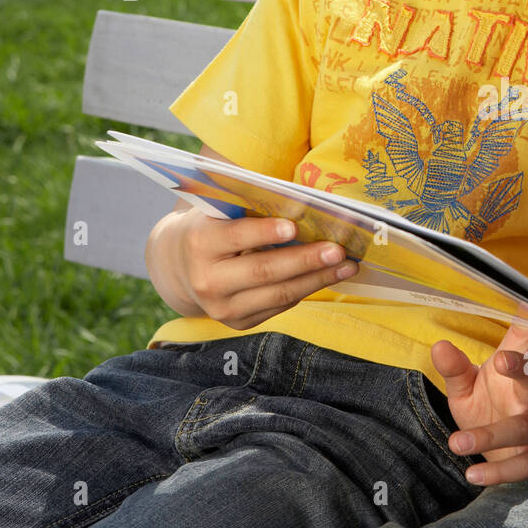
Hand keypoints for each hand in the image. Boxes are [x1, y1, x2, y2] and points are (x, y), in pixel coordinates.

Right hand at [165, 209, 358, 328]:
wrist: (180, 267)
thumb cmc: (213, 226)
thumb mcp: (219, 212)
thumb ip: (249, 207)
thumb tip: (302, 204)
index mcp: (199, 243)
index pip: (235, 237)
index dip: (264, 232)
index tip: (293, 226)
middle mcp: (207, 281)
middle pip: (263, 271)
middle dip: (305, 260)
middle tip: (337, 249)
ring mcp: (222, 308)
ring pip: (278, 294)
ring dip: (318, 279)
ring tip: (347, 265)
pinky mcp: (238, 323)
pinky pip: (280, 306)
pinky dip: (308, 290)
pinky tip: (330, 276)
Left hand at [432, 323, 527, 485]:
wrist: (525, 452)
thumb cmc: (492, 409)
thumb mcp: (469, 388)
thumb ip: (456, 369)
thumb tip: (439, 346)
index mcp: (517, 372)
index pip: (523, 345)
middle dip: (519, 366)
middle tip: (498, 358)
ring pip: (521, 428)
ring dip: (490, 435)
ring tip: (456, 442)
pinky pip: (522, 466)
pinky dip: (497, 472)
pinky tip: (472, 474)